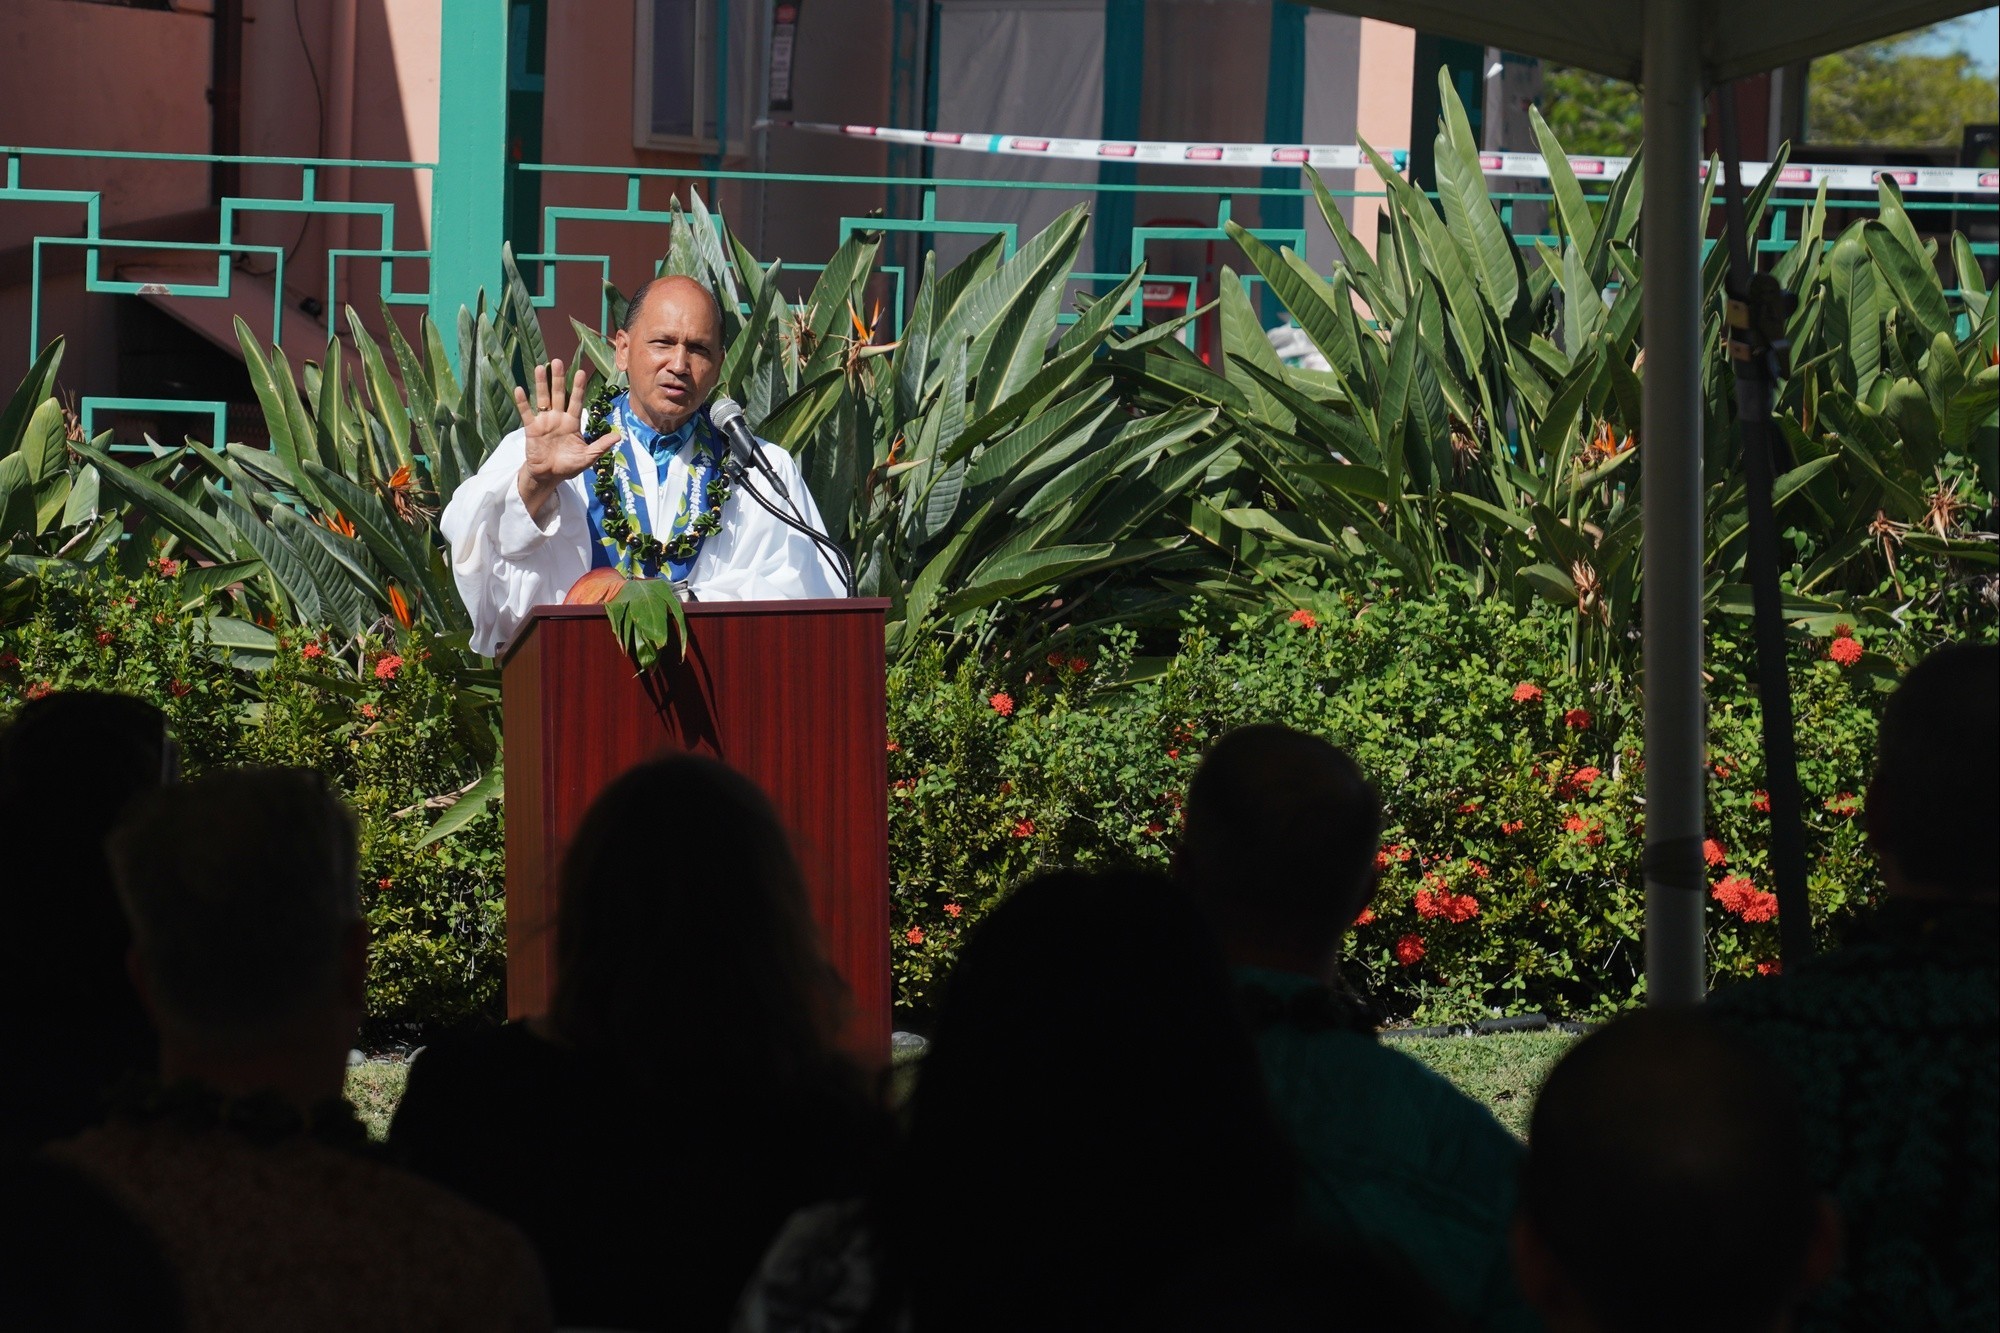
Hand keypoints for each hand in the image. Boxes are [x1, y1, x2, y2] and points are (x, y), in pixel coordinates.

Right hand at [514, 359, 617, 517]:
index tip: (581, 372)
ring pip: (542, 399)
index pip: (576, 401)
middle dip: (559, 379)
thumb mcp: (588, 457)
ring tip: (540, 367)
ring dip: (541, 384)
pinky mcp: (531, 429)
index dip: (578, 388)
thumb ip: (600, 445)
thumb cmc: (568, 466)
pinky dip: (522, 402)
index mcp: (572, 423)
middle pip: (558, 395)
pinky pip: (526, 413)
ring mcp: (544, 422)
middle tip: (558, 361)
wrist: (548, 476)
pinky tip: (519, 389)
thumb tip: (619, 436)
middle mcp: (558, 418)